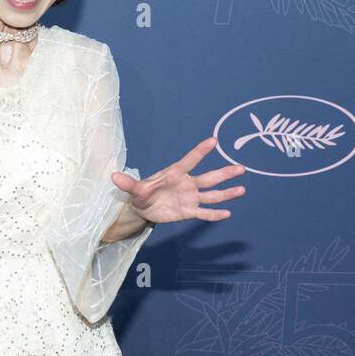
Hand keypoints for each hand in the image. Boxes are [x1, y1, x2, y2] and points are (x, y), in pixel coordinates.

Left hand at [110, 137, 246, 233]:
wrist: (144, 208)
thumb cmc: (141, 193)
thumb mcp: (134, 189)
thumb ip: (127, 183)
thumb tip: (112, 176)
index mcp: (175, 173)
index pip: (190, 160)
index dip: (201, 151)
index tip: (214, 140)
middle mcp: (187, 183)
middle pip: (209, 178)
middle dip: (224, 173)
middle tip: (241, 168)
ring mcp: (190, 198)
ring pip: (211, 194)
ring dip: (226, 193)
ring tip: (242, 189)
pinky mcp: (189, 211)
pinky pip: (204, 212)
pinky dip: (214, 214)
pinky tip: (227, 213)